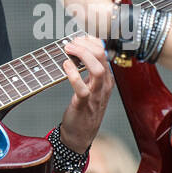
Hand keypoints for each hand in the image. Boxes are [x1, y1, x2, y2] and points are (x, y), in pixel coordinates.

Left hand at [57, 35, 112, 153]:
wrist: (80, 135)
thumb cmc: (84, 108)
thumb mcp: (91, 86)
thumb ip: (88, 69)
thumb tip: (79, 48)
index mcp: (106, 79)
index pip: (104, 52)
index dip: (91, 40)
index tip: (77, 37)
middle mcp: (104, 85)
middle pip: (102, 56)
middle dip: (86, 44)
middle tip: (71, 42)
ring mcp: (96, 96)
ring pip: (97, 70)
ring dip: (82, 56)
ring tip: (68, 49)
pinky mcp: (84, 105)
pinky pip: (82, 89)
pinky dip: (74, 75)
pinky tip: (65, 65)